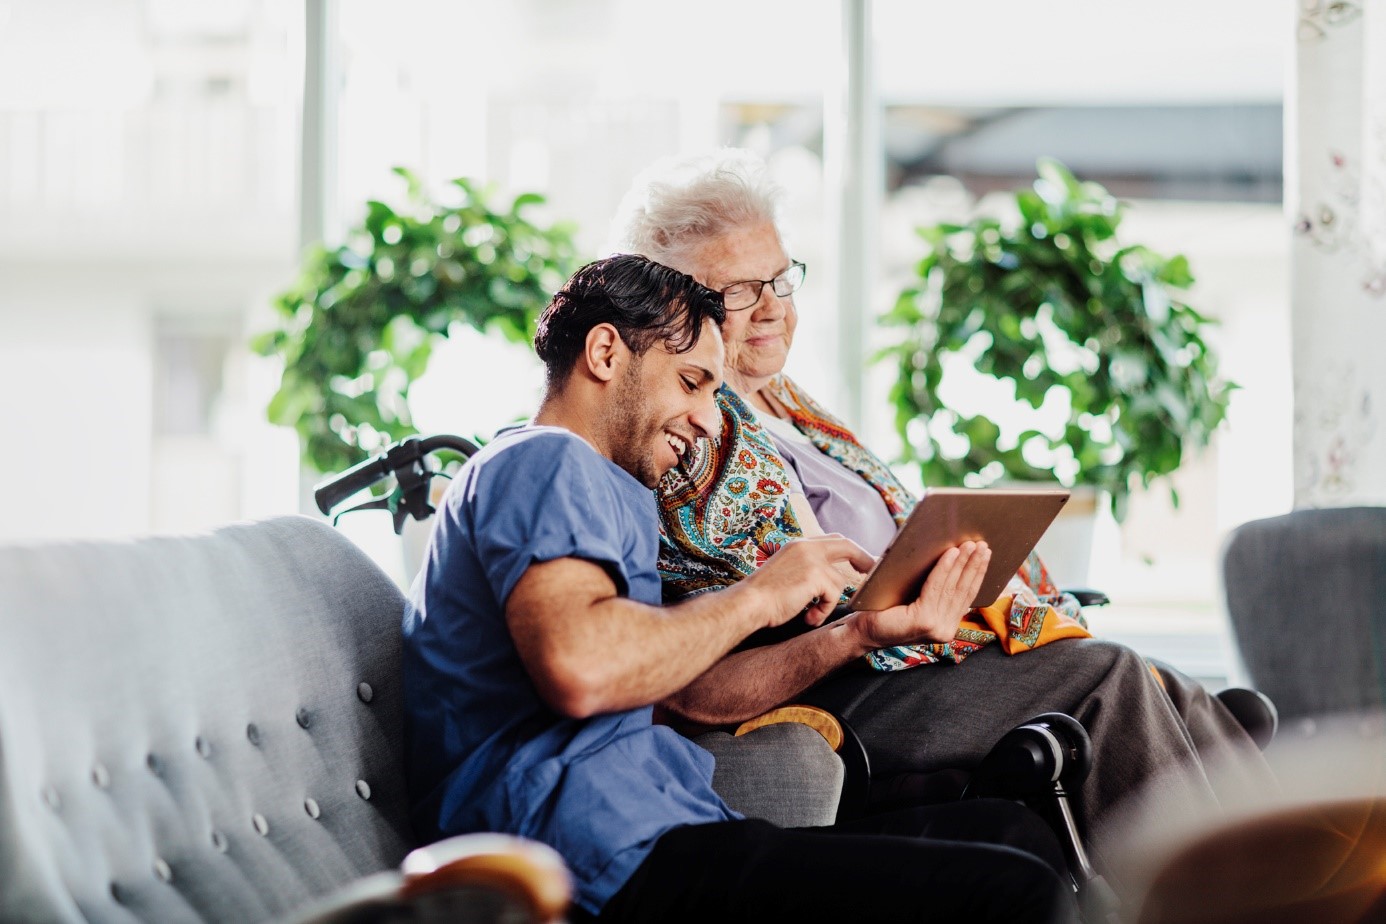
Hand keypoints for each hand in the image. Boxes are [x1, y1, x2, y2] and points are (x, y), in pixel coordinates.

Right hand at [743, 534, 877, 628]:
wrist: (748, 603)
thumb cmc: (762, 596)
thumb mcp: (785, 572)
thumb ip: (805, 569)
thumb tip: (825, 579)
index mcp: (798, 545)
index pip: (832, 539)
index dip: (849, 549)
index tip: (860, 560)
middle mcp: (806, 546)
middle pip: (847, 545)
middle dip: (863, 559)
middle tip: (872, 571)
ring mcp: (812, 559)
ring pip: (839, 582)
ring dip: (828, 602)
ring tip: (811, 614)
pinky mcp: (816, 575)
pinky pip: (834, 596)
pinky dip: (824, 610)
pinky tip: (808, 617)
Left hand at [850, 541, 991, 649]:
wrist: (861, 628)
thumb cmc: (885, 608)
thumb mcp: (917, 598)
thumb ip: (935, 588)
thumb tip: (954, 556)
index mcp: (946, 625)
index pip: (966, 596)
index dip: (977, 574)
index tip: (985, 554)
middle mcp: (945, 629)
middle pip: (962, 590)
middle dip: (974, 565)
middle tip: (982, 544)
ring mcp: (936, 627)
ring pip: (952, 587)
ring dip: (964, 563)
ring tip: (970, 545)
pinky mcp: (924, 621)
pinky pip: (936, 587)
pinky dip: (945, 568)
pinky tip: (952, 553)